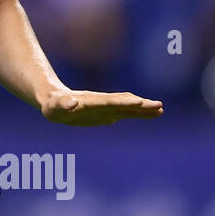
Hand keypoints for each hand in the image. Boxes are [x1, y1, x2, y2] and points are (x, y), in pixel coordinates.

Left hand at [41, 89, 162, 126]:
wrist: (56, 101)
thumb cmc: (53, 106)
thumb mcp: (53, 107)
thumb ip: (62, 105)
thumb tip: (71, 103)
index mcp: (91, 101)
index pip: (110, 101)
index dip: (124, 102)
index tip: (139, 101)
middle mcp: (102, 103)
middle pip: (124, 102)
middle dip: (140, 105)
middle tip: (159, 105)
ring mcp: (107, 107)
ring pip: (128, 106)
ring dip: (144, 108)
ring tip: (161, 109)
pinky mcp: (108, 113)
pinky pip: (127, 113)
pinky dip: (139, 113)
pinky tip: (152, 114)